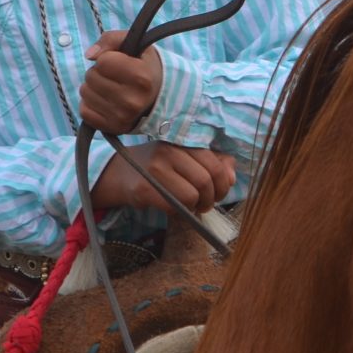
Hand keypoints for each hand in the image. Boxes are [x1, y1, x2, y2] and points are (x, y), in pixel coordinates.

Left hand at [80, 30, 163, 133]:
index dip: (107, 57)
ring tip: (109, 87)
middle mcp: (132, 101)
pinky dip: (90, 103)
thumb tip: (90, 55)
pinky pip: (84, 111)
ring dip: (93, 87)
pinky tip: (104, 101)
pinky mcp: (112, 128)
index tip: (119, 62)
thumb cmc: (143, 67)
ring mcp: (122, 117)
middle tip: (114, 76)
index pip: (103, 61)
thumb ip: (111, 39)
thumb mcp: (134, 45)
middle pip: (91, 77)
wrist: (158, 97)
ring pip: (85, 93)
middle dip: (98, 72)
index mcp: (142, 78)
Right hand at [92, 143, 236, 214]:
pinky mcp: (144, 189)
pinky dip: (180, 212)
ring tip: (192, 206)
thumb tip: (231, 177)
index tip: (219, 193)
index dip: (223, 184)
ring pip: (192, 195)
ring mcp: (155, 169)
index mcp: (183, 141)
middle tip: (206, 204)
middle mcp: (169, 150)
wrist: (122, 172)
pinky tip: (175, 208)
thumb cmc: (161, 165)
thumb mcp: (187, 157)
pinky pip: (174, 206)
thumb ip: (214, 163)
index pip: (215, 164)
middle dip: (212, 199)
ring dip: (196, 207)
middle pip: (206, 181)